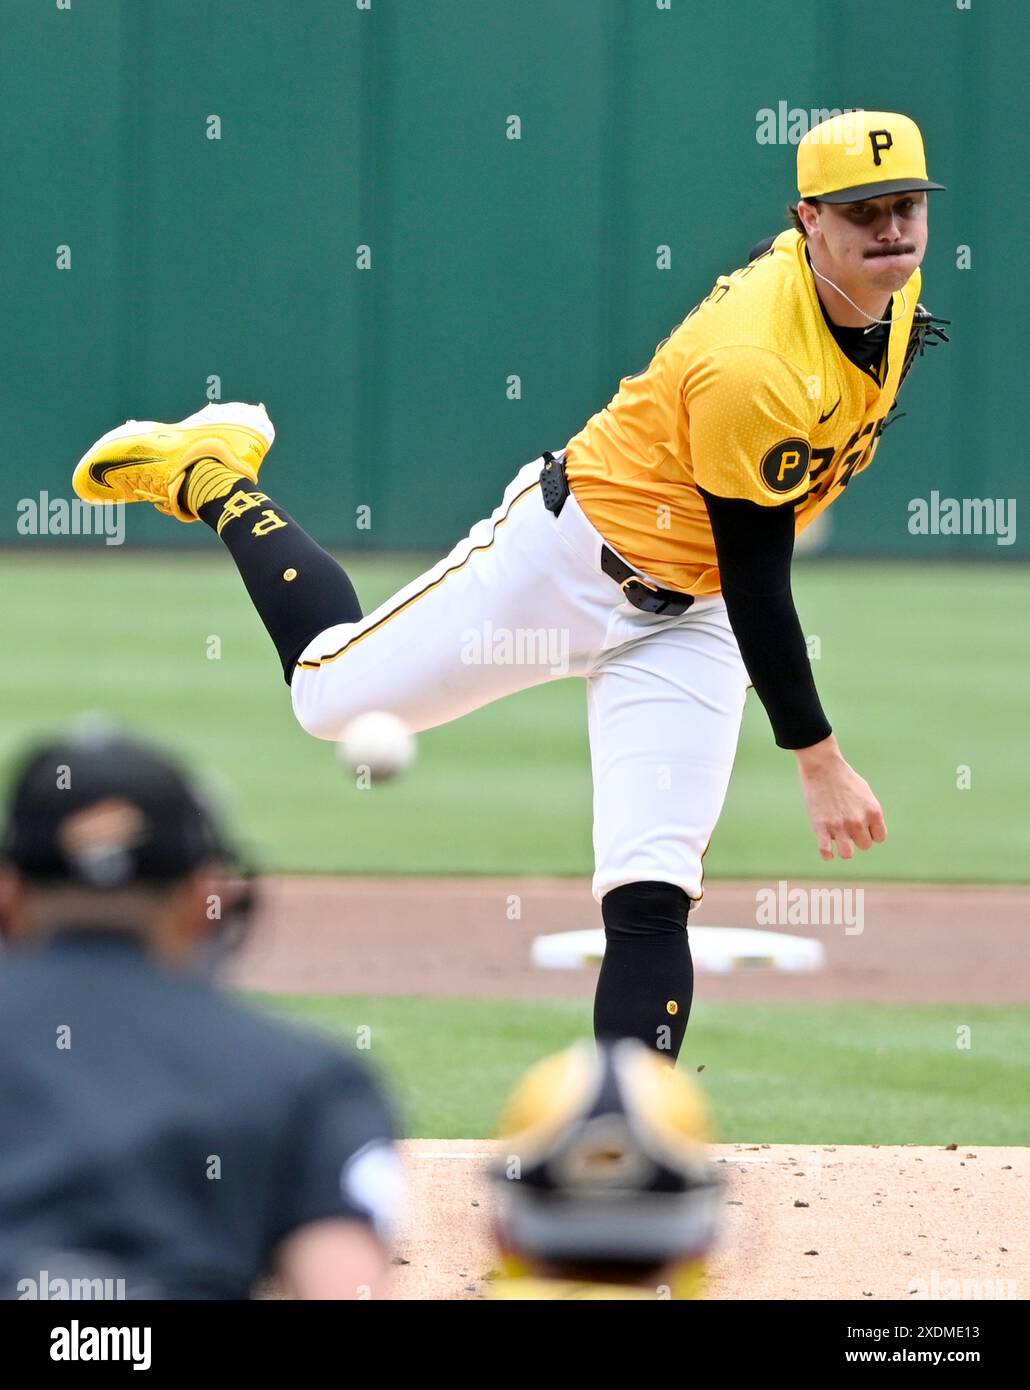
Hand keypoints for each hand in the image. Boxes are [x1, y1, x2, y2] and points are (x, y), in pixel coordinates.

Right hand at [794, 735, 887, 861]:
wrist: (823, 767)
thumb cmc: (845, 778)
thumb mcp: (866, 794)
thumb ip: (871, 813)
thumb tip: (871, 831)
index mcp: (873, 812)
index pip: (879, 838)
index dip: (870, 832)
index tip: (861, 823)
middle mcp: (858, 821)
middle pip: (864, 845)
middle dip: (857, 837)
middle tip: (847, 825)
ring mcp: (839, 826)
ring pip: (847, 854)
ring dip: (844, 849)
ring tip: (839, 839)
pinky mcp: (821, 827)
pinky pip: (826, 852)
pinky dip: (827, 854)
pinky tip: (827, 849)